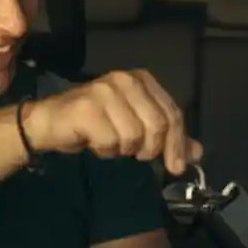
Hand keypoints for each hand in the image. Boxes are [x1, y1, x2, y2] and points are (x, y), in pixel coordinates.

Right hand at [21, 70, 202, 174]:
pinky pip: (110, 142)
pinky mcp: (87, 108)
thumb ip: (168, 137)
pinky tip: (93, 142)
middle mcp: (125, 79)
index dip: (178, 144)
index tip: (178, 167)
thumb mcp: (137, 128)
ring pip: (134, 137)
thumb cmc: (95, 123)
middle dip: (149, 149)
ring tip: (108, 141)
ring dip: (122, 149)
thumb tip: (198, 153)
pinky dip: (104, 151)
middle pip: (158, 126)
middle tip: (133, 153)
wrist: (50, 123)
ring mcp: (105, 91)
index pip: (173, 114)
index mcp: (141, 79)